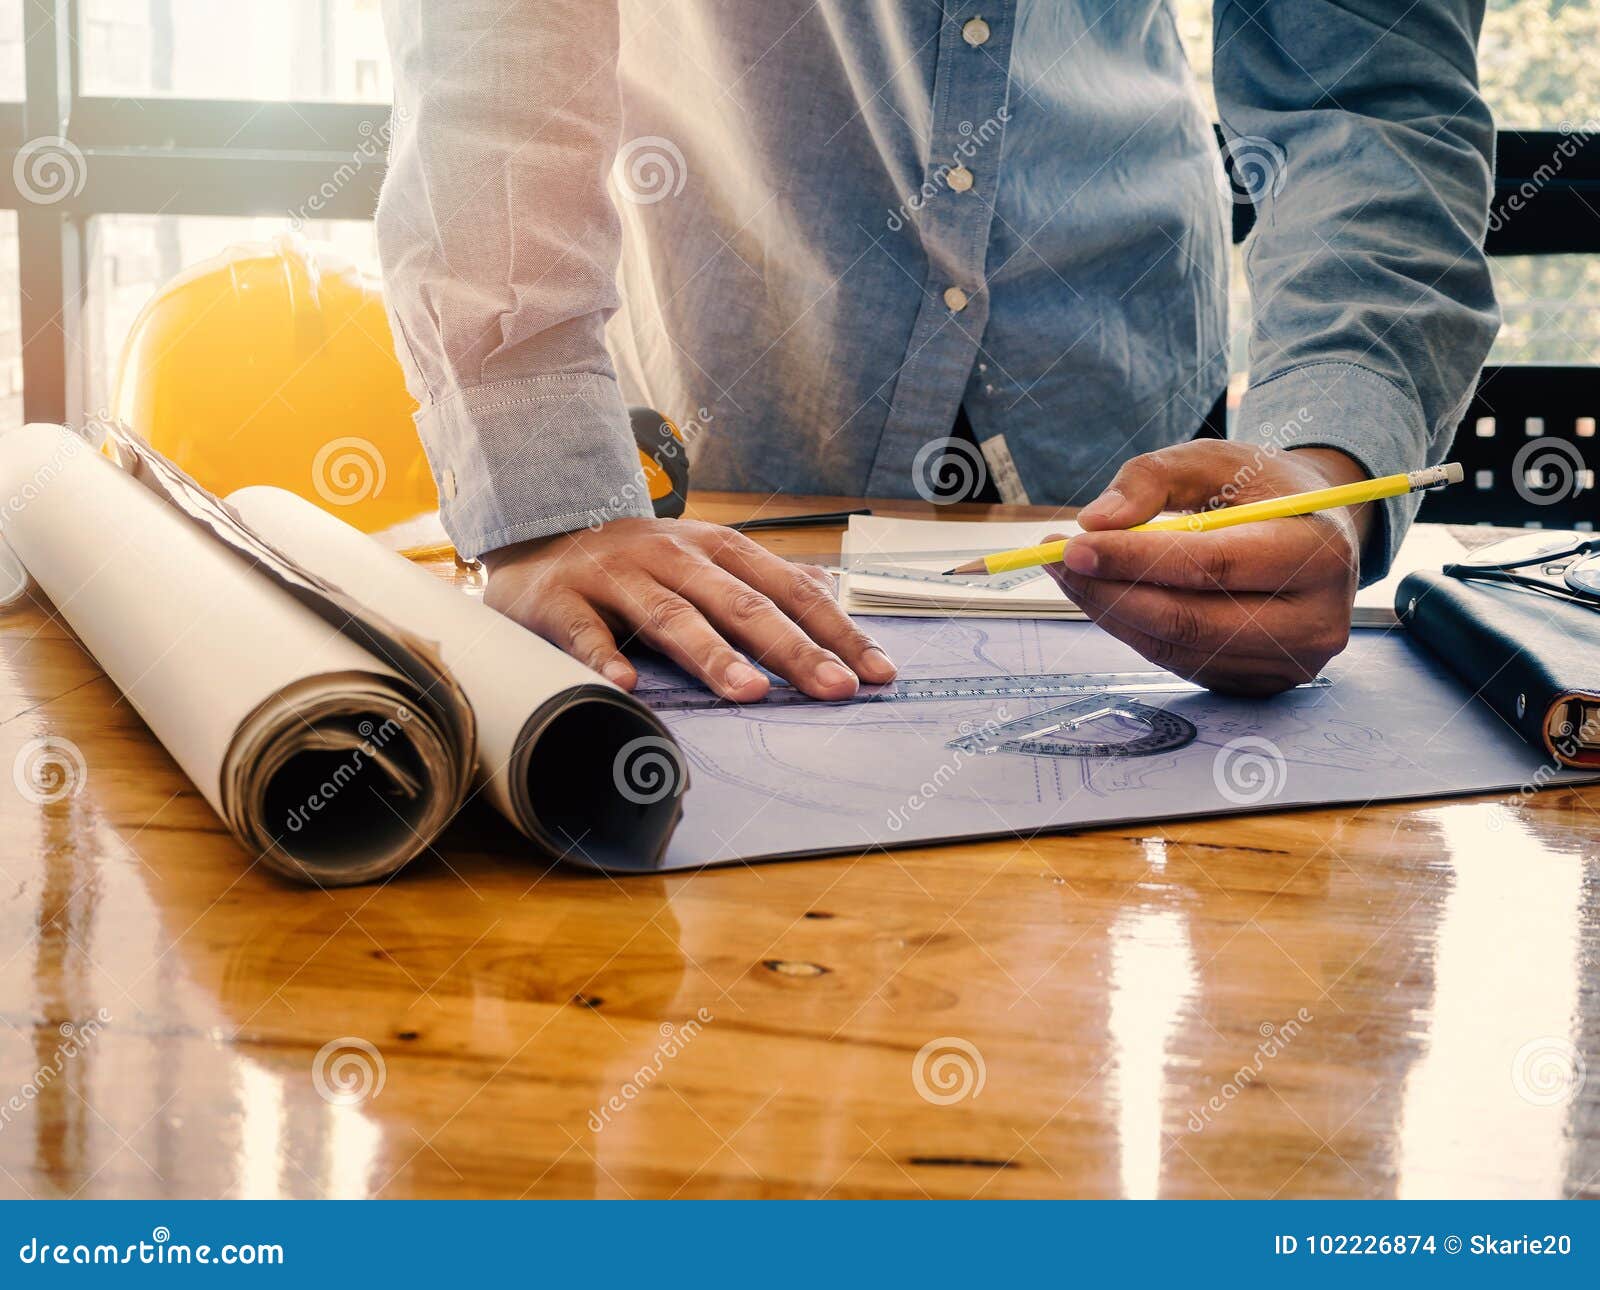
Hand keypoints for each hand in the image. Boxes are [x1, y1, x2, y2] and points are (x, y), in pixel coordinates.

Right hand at [481, 517, 896, 701]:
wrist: (536, 534)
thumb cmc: (634, 560)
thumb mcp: (704, 558)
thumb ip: (762, 578)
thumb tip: (829, 590)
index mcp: (716, 550)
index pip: (790, 590)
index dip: (836, 630)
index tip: (876, 672)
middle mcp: (672, 556)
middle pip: (741, 604)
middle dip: (792, 648)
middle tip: (833, 688)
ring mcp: (617, 574)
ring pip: (671, 614)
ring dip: (712, 653)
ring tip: (749, 692)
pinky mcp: (562, 599)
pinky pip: (586, 631)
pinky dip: (606, 657)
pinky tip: (628, 685)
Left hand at [1045, 441, 1368, 695]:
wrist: (1318, 533)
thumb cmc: (1265, 490)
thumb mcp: (1217, 459)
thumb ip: (1154, 478)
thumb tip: (1094, 521)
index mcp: (1318, 553)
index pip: (1211, 565)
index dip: (1135, 559)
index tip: (1074, 545)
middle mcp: (1313, 620)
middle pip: (1189, 620)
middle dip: (1110, 591)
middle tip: (1055, 562)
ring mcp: (1288, 662)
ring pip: (1176, 648)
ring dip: (1111, 612)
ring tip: (1069, 573)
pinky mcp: (1260, 683)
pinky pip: (1180, 662)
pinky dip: (1133, 629)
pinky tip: (1105, 596)